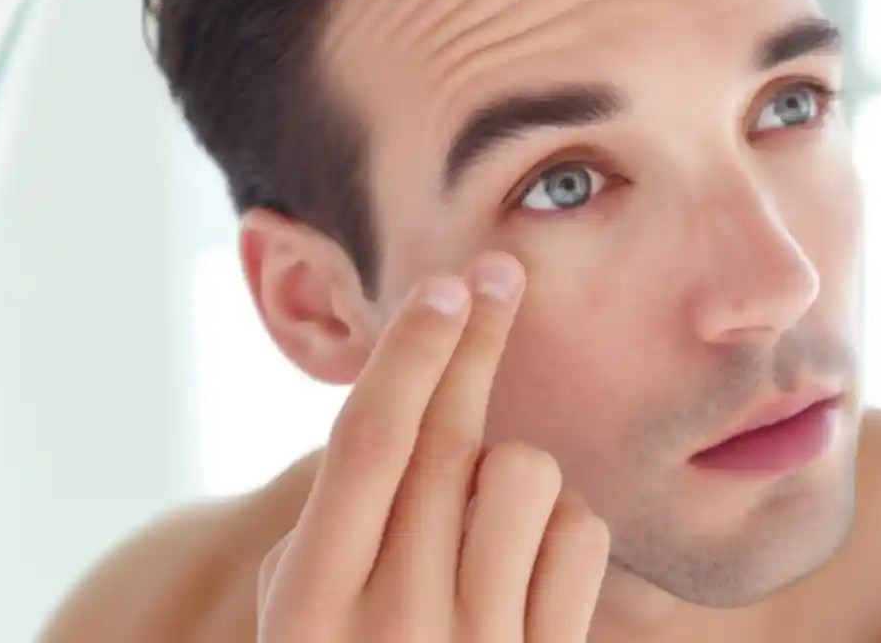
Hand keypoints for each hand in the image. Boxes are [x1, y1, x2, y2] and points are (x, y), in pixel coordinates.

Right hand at [255, 251, 610, 641]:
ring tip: (486, 516)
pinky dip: (561, 527)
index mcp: (313, 608)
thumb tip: (386, 425)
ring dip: (510, 470)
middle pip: (447, 439)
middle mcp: (392, 621)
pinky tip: (531, 565)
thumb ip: (326, 541)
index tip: (442, 288)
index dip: (409, 355)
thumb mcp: (302, 634)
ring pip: (522, 475)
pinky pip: (579, 537)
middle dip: (475, 342)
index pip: (368, 445)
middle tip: (499, 274)